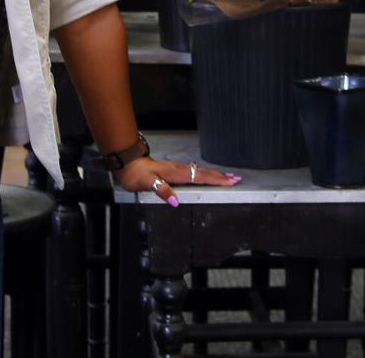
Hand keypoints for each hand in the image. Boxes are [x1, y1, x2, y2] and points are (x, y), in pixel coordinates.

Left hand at [114, 156, 241, 206]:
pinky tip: (205, 175)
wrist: (128, 163)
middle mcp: (178, 169)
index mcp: (176, 173)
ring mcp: (176, 169)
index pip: (200, 177)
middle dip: (221, 176)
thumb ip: (162, 191)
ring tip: (226, 176)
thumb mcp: (148, 183)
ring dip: (214, 174)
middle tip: (236, 179)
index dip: (216, 180)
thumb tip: (175, 202)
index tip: (230, 181)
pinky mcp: (172, 170)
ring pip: (199, 171)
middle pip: (204, 173)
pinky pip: (192, 171)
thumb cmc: (137, 174)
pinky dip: (203, 173)